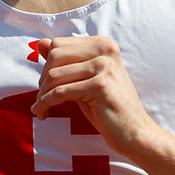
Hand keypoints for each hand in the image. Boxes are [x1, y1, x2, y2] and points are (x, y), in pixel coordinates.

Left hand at [30, 36, 160, 155]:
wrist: (134, 132)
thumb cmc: (108, 107)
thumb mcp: (85, 79)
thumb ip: (66, 61)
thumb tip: (40, 42)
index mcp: (103, 44)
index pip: (59, 44)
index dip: (46, 65)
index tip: (45, 86)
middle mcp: (105, 50)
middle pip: (55, 57)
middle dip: (43, 80)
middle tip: (42, 99)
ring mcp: (104, 67)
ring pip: (54, 76)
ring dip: (42, 95)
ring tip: (41, 109)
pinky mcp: (99, 86)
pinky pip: (59, 93)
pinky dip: (45, 104)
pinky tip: (42, 113)